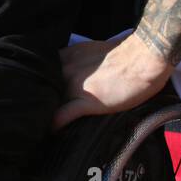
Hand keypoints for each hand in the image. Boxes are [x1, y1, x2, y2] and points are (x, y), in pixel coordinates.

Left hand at [52, 35, 175, 129]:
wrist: (143, 59)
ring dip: (46, 111)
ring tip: (43, 121)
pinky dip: (56, 124)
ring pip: (51, 101)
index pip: (45, 70)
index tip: (41, 90)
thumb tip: (82, 64)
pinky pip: (64, 115)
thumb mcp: (94, 50)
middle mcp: (66, 70)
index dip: (42, 82)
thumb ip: (81, 58)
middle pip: (44, 86)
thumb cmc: (125, 53)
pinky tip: (53, 130)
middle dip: (40, 96)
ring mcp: (75, 86)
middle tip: (38, 108)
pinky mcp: (87, 102)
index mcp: (68, 56)